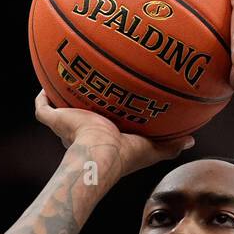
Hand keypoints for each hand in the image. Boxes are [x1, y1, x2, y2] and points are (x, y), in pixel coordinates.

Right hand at [33, 90, 194, 177]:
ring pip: (59, 112)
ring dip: (61, 98)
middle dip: (81, 107)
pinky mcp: (55, 120)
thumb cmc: (125, 155)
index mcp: (102, 139)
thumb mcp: (151, 149)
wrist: (100, 153)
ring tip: (66, 78)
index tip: (111, 106)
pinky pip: (42, 108)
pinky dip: (42, 97)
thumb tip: (192, 141)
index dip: (105, 118)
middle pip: (78, 118)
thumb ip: (170, 146)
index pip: (101, 128)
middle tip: (89, 89)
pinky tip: (46, 81)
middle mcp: (82, 134)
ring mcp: (66, 127)